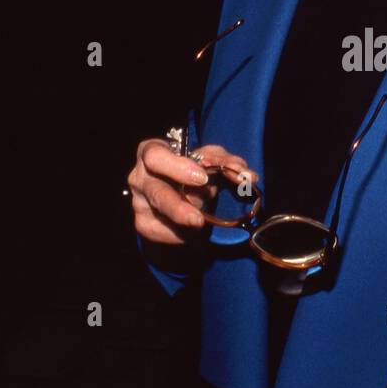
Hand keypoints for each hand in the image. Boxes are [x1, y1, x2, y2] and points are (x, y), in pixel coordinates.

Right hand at [127, 139, 256, 245]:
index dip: (177, 167)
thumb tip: (247, 177)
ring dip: (181, 222)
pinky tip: (192, 232)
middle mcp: (140, 177)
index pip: (156, 156)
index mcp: (152, 152)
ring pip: (157, 215)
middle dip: (177, 207)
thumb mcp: (209, 158)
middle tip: (198, 219)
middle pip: (155, 192)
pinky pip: (160, 232)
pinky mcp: (143, 222)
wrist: (182, 189)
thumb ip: (225, 162)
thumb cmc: (194, 167)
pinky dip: (180, 235)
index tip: (201, 177)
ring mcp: (138, 201)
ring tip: (200, 225)